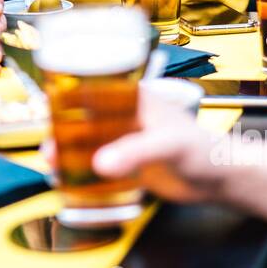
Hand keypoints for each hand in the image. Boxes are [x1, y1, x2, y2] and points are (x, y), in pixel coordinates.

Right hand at [43, 97, 222, 203]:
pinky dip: (81, 171)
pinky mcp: (128, 163)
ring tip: (52, 167)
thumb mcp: (168, 145)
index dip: (67, 95)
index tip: (45, 107)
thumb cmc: (203, 150)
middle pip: (84, 118)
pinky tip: (69, 181)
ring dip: (68, 153)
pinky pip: (97, 164)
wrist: (221, 180)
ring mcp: (126, 140)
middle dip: (61, 132)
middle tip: (47, 150)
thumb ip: (135, 153)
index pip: (93, 86)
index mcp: (133, 98)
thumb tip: (99, 164)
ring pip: (87, 142)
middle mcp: (125, 116)